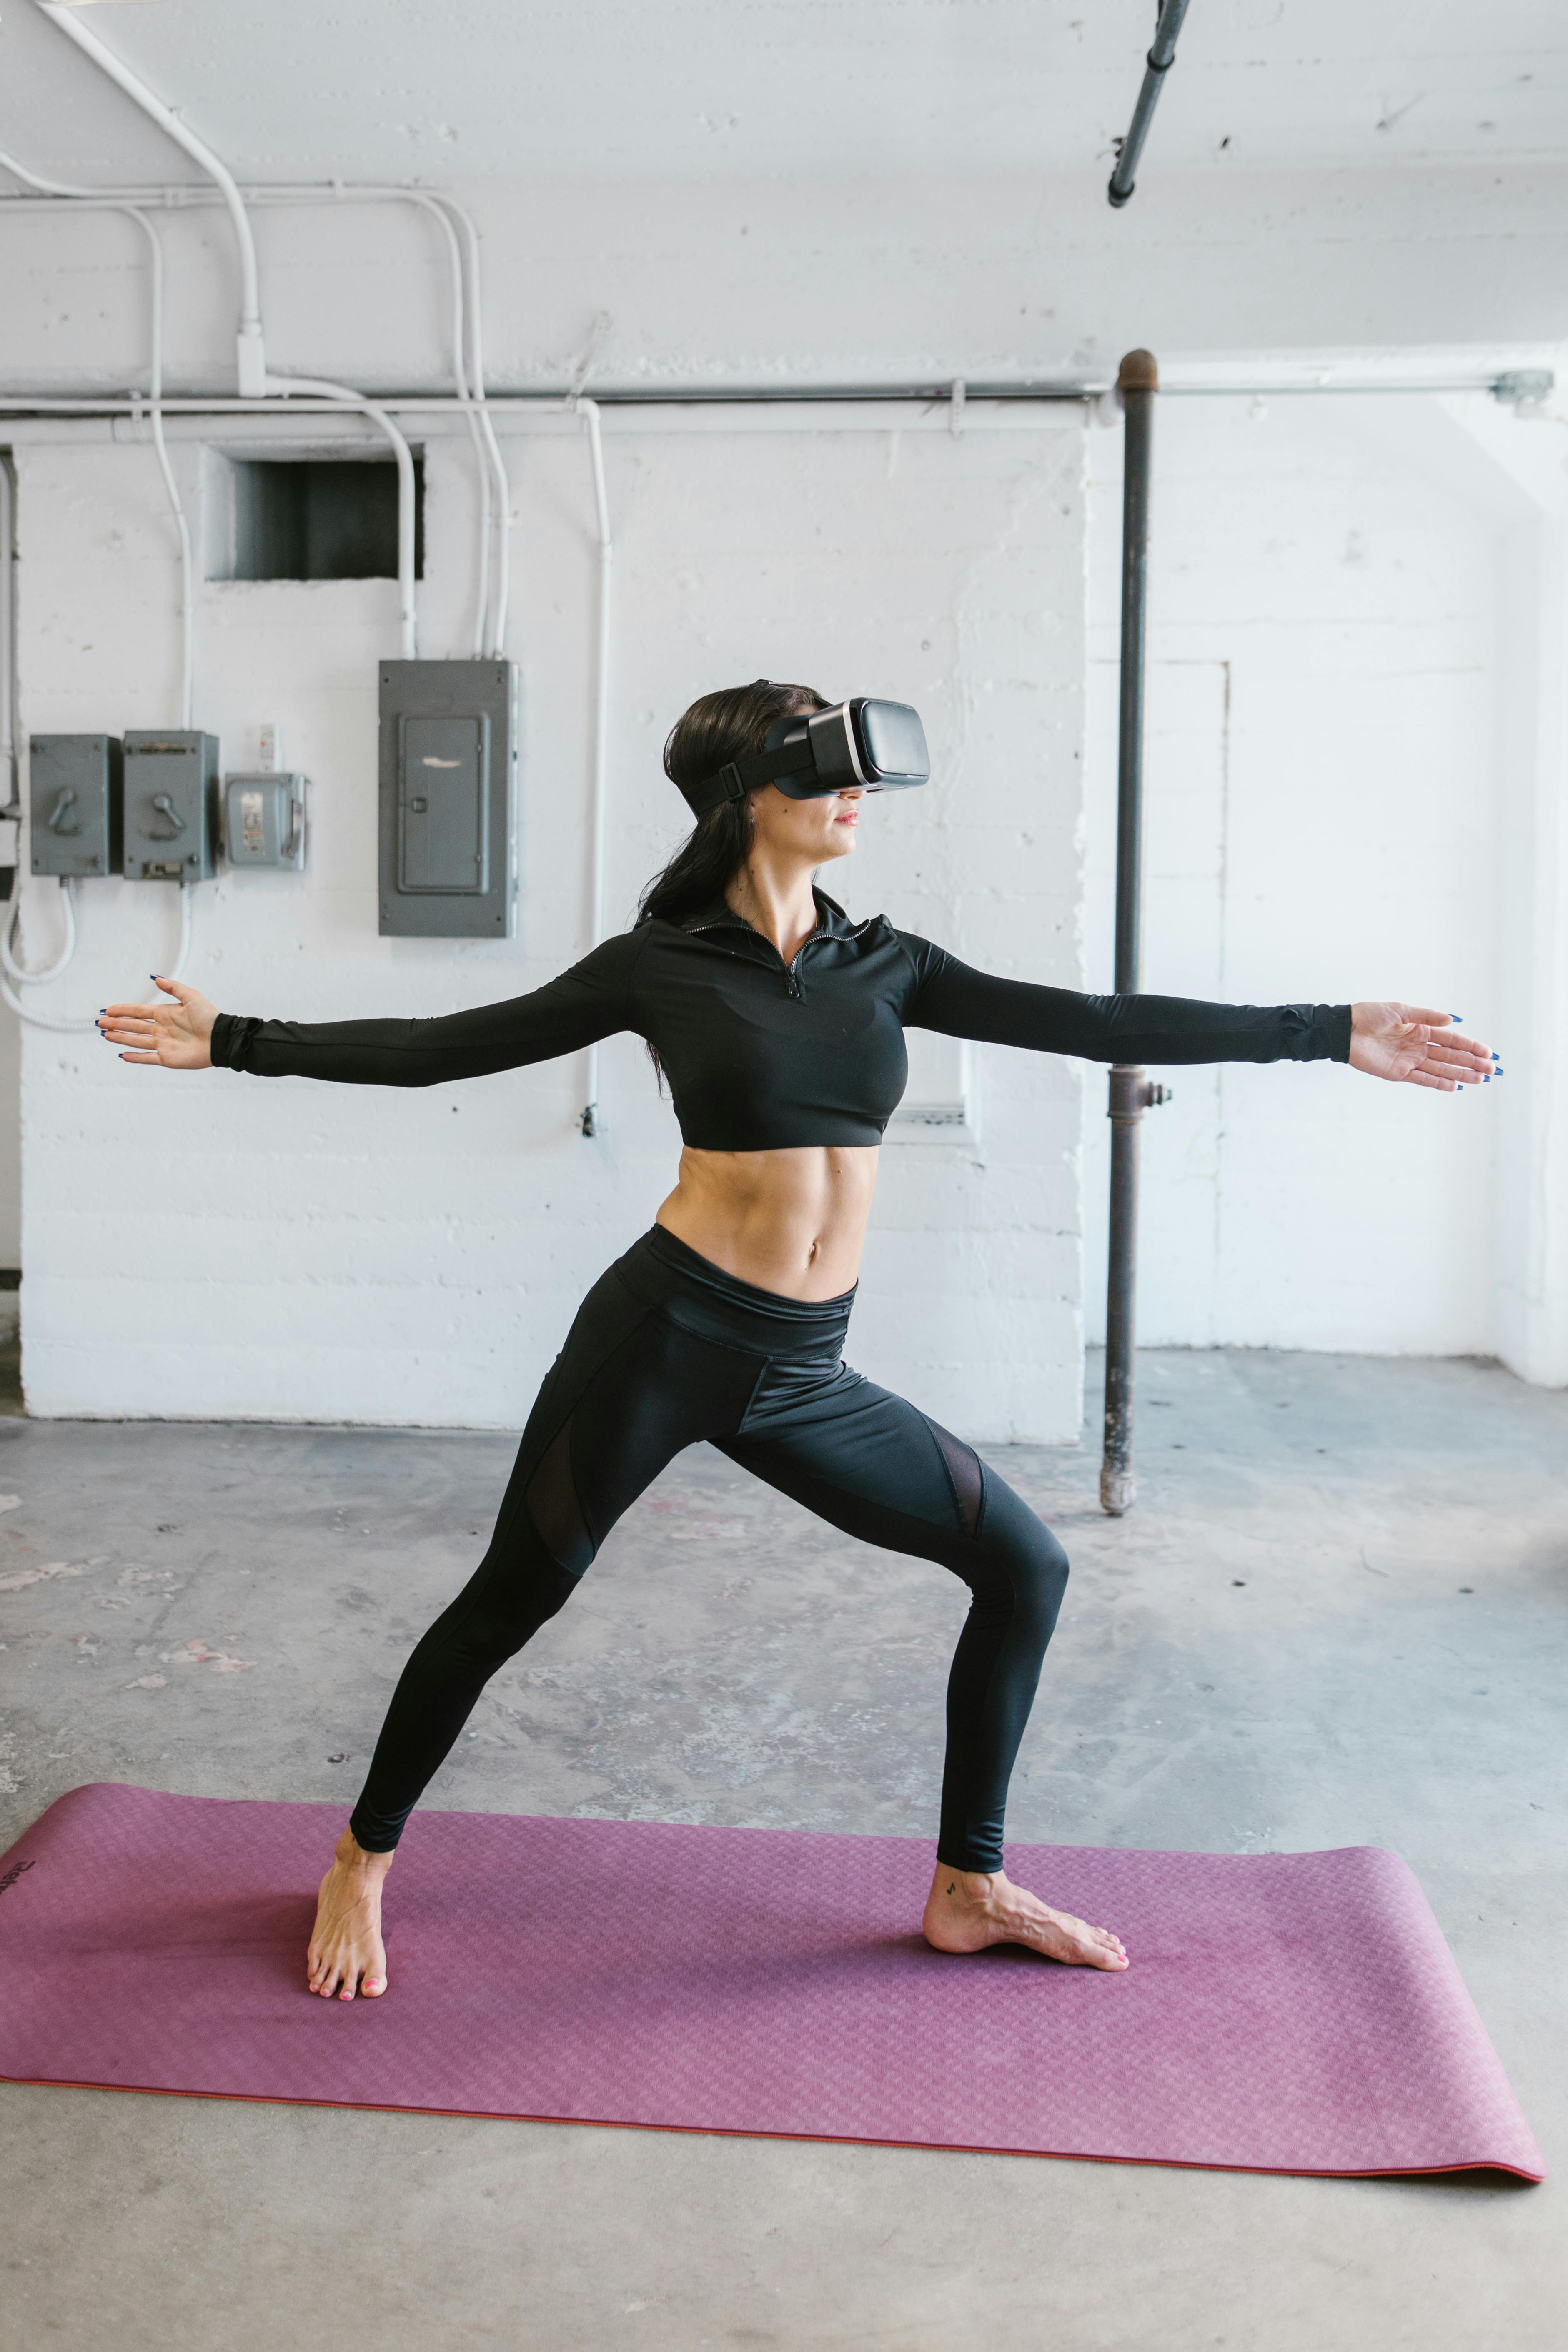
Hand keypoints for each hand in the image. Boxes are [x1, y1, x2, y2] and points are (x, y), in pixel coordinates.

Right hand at [97, 976, 217, 1068]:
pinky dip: (135, 1057)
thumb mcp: (191, 996)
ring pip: (136, 1041)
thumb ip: (172, 987)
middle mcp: (161, 1029)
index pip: (138, 1011)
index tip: (108, 1009)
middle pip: (133, 1026)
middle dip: (116, 1023)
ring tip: (105, 1035)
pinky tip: (122, 1055)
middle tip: (100, 1022)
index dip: (123, 1010)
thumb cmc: (209, 1018)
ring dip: (120, 1038)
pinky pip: (147, 1058)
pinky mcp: (167, 1058)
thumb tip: (155, 978)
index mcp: (165, 1014)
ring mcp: (163, 1044)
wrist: (220, 1039)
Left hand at [1348, 1002, 1497, 1091]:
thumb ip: (1426, 1016)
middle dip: (1471, 1062)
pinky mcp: (1398, 1072)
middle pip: (1450, 1056)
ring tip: (1480, 1079)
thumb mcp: (1401, 1010)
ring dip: (1461, 1074)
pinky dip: (1438, 1083)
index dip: (1470, 1045)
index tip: (1487, 1052)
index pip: (1451, 1039)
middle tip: (1492, 1069)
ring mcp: (1410, 1060)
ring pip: (1441, 1069)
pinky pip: (1422, 1079)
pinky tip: (1455, 1086)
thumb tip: (1453, 1020)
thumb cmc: (1370, 1016)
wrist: (1346, 1030)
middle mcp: (1418, 1046)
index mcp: (1421, 1029)